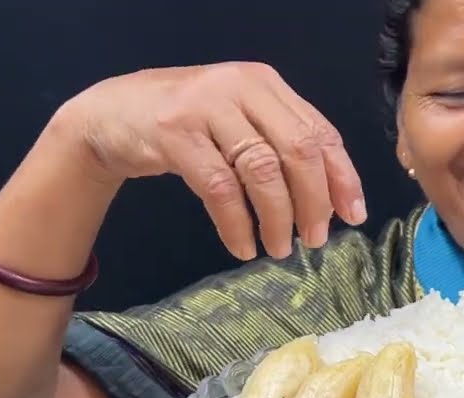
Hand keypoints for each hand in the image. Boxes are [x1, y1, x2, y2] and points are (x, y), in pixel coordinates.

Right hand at [57, 62, 366, 258]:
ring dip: (277, 217)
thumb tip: (332, 199)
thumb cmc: (187, 125)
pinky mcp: (174, 133)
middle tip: (316, 239)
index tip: (353, 216)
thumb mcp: (240, 122)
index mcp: (265, 84)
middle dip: (314, 202)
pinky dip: (236, 223)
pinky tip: (243, 245)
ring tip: (279, 248)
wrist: (110, 115)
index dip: (342, 177)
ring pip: (262, 170)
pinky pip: (219, 188)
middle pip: (298, 150)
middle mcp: (240, 88)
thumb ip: (281, 145)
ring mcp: (206, 107)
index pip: (319, 132)